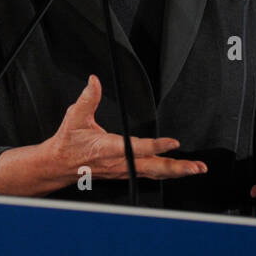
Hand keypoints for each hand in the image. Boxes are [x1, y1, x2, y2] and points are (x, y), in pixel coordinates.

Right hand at [43, 75, 205, 184]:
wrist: (58, 166)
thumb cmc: (67, 142)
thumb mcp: (74, 117)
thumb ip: (87, 98)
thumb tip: (94, 80)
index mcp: (108, 148)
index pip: (136, 148)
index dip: (156, 146)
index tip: (173, 143)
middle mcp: (119, 163)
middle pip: (152, 167)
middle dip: (176, 168)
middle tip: (196, 167)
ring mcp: (123, 170)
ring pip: (154, 173)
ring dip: (176, 172)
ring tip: (196, 169)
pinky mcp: (125, 173)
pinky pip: (149, 174)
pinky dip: (166, 174)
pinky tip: (179, 171)